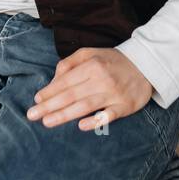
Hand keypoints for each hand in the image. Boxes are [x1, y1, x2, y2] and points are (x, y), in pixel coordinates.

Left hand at [26, 47, 154, 130]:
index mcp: (91, 65)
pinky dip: (95, 121)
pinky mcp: (125, 106)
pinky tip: (81, 126)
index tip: (37, 99)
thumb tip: (53, 80)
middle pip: (71, 95)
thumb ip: (69, 63)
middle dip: (49, 105)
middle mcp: (101, 79)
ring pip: (85, 106)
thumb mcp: (90, 53)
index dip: (50, 90)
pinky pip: (108, 116)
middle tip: (32, 115)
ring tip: (47, 122)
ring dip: (64, 115)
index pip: (66, 80)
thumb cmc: (112, 61)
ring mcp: (113, 94)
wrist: (146, 65)